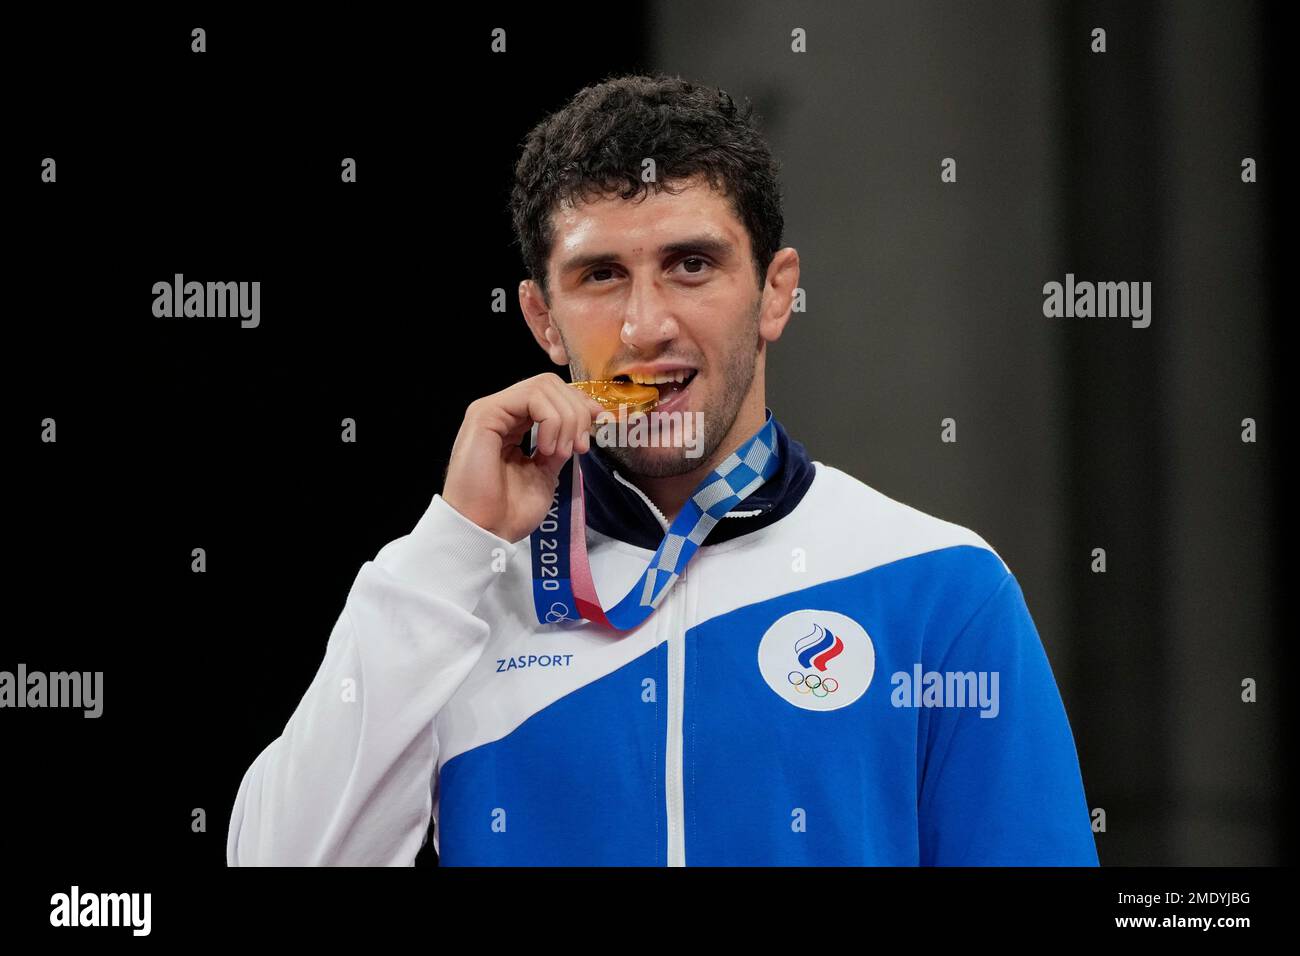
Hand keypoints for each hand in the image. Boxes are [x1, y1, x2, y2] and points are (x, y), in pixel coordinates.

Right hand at [442, 373, 605, 541]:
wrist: (487, 530)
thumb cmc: (509, 510)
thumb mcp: (546, 473)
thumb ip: (559, 446)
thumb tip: (582, 427)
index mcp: (514, 424)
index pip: (552, 394)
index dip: (581, 404)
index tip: (600, 424)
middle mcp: (503, 412)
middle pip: (551, 384)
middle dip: (577, 411)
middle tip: (580, 447)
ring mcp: (492, 410)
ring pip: (544, 387)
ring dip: (566, 419)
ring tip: (562, 453)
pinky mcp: (485, 414)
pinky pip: (531, 398)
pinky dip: (551, 420)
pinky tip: (549, 449)